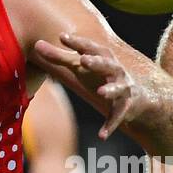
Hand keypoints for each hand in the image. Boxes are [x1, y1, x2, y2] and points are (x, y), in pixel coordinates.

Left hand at [31, 33, 149, 140]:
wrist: (136, 96)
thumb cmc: (100, 76)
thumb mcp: (80, 67)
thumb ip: (59, 57)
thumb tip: (37, 44)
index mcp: (103, 58)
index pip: (89, 48)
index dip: (77, 43)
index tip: (62, 37)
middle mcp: (115, 71)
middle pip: (107, 65)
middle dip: (97, 62)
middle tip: (84, 60)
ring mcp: (123, 89)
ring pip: (118, 89)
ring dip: (110, 90)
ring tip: (101, 93)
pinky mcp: (126, 107)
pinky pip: (117, 117)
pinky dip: (110, 125)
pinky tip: (101, 136)